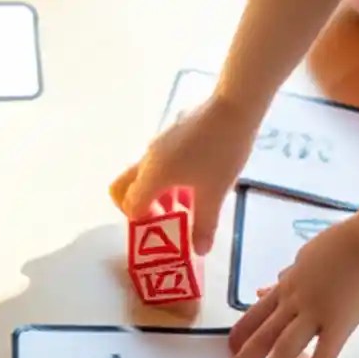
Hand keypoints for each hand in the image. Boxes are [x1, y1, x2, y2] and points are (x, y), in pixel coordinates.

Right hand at [109, 94, 259, 254]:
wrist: (234, 106)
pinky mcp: (170, 134)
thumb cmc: (221, 152)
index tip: (163, 229)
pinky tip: (194, 178)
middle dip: (136, 205)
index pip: (131, 206)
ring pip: (143, 174)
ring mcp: (157, 144)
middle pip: (124, 187)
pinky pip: (157, 162)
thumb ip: (204, 224)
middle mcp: (147, 160)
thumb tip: (200, 251)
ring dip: (155, 191)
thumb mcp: (214, 193)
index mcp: (152, 175)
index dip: (142, 222)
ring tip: (184, 201)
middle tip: (161, 216)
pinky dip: (166, 176)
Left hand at [209, 221, 358, 357]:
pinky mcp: (340, 322)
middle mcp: (292, 302)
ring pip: (284, 347)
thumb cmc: (345, 243)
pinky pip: (325, 353)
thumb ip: (290, 274)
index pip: (255, 314)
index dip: (239, 334)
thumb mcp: (307, 256)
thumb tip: (274, 281)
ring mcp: (314, 313)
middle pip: (259, 336)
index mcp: (286, 286)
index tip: (228, 349)